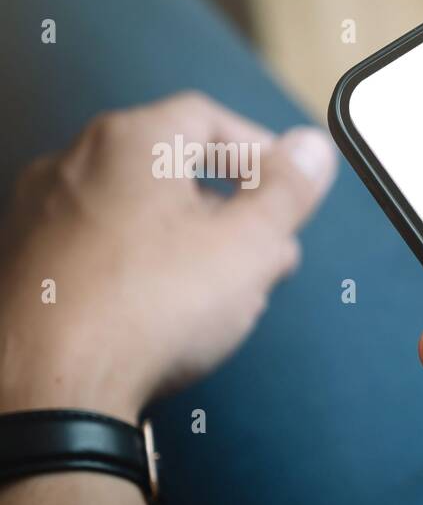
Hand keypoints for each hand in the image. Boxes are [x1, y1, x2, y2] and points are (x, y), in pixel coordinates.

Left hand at [0, 91, 335, 420]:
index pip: (209, 118)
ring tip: (230, 288)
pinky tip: (171, 311)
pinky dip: (145, 265)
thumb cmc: (147, 307)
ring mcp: (41, 213)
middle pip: (172, 167)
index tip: (288, 188)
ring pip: (138, 211)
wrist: (50, 386)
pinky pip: (102, 247)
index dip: (259, 152)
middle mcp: (75, 162)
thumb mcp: (249, 245)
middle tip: (270, 249)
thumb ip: (288, 190)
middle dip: (233, 206)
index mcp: (131, 141)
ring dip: (192, 239)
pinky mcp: (26, 265)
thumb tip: (312, 148)